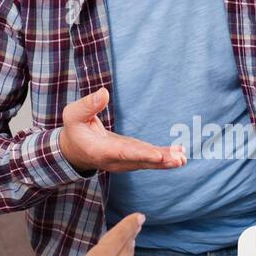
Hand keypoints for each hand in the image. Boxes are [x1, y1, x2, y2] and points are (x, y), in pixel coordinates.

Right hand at [59, 87, 186, 172]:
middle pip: (140, 161)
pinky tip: (180, 154)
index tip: (157, 156)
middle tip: (179, 160)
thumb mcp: (73, 114)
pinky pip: (149, 159)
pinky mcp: (132, 157)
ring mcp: (125, 160)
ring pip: (147, 162)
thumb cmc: (74, 129)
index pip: (123, 153)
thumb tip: (104, 93)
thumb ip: (87, 105)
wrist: (75, 149)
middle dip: (160, 161)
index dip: (141, 155)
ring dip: (166, 161)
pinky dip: (164, 158)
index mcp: (100, 150)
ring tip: (183, 159)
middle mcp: (115, 160)